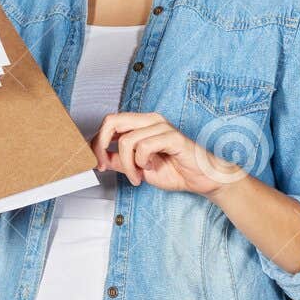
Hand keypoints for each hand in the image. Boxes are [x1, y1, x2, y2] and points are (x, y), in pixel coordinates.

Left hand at [91, 111, 245, 197]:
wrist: (202, 179)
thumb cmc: (176, 170)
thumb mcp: (138, 167)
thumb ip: (120, 160)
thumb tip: (100, 158)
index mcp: (141, 124)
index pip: (109, 122)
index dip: (97, 142)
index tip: (98, 163)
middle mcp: (150, 120)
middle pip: (112, 121)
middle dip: (102, 145)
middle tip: (105, 165)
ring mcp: (162, 126)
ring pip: (127, 140)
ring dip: (128, 165)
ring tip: (137, 175)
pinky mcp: (172, 137)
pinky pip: (144, 146)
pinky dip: (142, 162)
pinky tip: (150, 168)